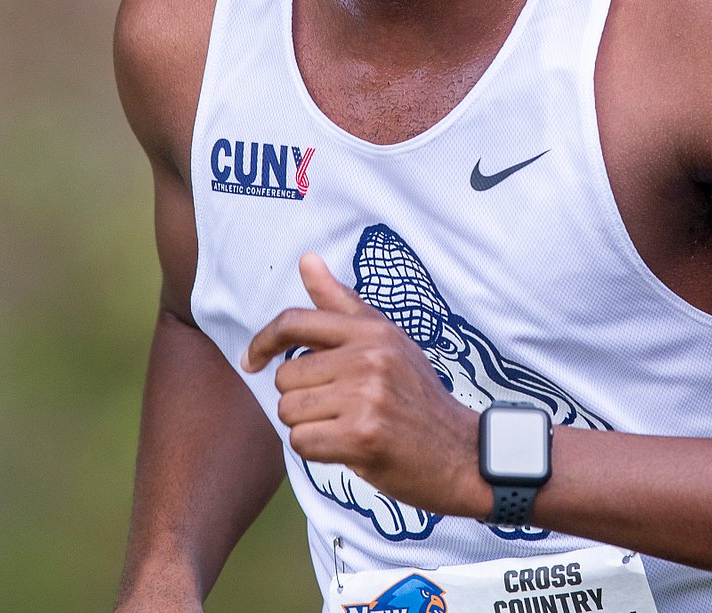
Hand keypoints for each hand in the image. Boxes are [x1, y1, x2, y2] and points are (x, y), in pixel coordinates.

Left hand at [243, 253, 489, 519]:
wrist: (460, 452)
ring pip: (290, 412)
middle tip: (338, 409)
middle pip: (286, 377)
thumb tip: (307, 259)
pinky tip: (346, 448)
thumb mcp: (386, 340)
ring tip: (345, 427)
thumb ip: (341, 302)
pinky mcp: (362, 437)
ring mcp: (366, 397)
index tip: (252, 361)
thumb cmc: (417, 396)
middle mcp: (369, 358)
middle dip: (301, 399)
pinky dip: (316, 451)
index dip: (263, 341)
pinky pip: (302, 442)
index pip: (295, 322)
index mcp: (372, 332)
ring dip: (308, 427)